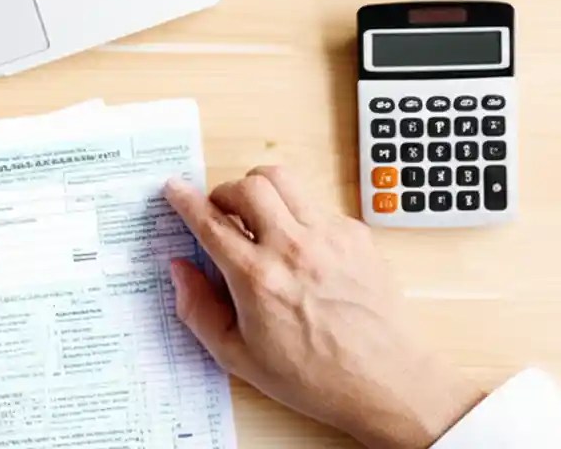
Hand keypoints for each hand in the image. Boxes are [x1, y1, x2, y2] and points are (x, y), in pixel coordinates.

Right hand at [164, 167, 483, 448]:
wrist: (385, 381)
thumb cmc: (313, 377)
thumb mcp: (238, 357)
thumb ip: (198, 309)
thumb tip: (180, 269)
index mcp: (257, 279)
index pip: (210, 221)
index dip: (185, 200)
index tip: (175, 189)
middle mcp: (293, 248)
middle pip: (247, 185)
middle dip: (224, 191)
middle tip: (221, 211)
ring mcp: (329, 237)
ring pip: (284, 179)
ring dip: (260, 189)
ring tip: (257, 216)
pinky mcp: (356, 235)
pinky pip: (316, 204)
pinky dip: (297, 213)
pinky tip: (298, 244)